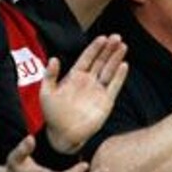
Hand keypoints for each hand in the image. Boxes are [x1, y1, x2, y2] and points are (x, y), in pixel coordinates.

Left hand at [41, 35, 128, 153]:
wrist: (63, 135)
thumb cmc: (52, 115)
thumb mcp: (46, 93)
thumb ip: (50, 75)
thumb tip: (54, 58)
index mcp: (75, 76)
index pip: (87, 58)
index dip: (95, 48)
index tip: (102, 37)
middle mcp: (89, 81)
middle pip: (101, 61)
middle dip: (109, 49)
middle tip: (117, 37)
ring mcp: (98, 90)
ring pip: (109, 70)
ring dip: (116, 58)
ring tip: (123, 46)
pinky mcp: (106, 101)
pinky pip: (114, 86)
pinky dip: (120, 76)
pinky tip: (124, 65)